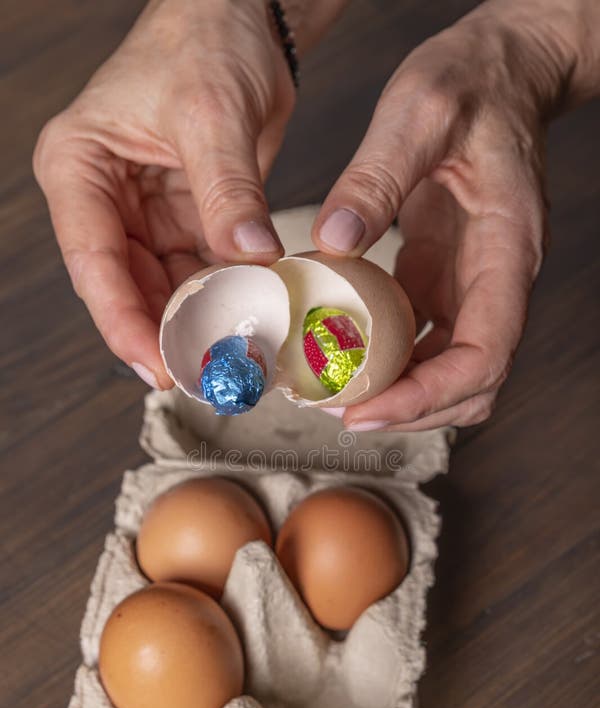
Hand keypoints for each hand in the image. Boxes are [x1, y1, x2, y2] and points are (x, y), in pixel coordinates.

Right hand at [33, 0, 299, 388]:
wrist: (244, 20)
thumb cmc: (205, 40)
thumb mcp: (211, 113)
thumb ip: (226, 190)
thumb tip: (249, 259)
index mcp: (80, 168)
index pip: (93, 261)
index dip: (123, 321)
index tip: (156, 367)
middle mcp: (105, 198)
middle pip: (127, 287)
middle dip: (165, 334)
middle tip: (204, 376)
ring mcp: (145, 215)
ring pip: (166, 289)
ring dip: (199, 324)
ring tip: (232, 359)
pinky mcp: (186, 220)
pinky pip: (203, 273)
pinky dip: (226, 300)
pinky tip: (250, 324)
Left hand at [313, 0, 598, 430]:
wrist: (500, 74)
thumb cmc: (473, 85)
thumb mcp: (420, 110)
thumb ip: (377, 175)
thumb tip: (332, 242)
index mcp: (507, 250)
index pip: (486, 355)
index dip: (429, 397)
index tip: (366, 411)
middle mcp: (497, 282)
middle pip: (471, 385)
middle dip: (409, 410)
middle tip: (337, 411)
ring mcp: (471, 287)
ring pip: (449, 374)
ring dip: (398, 396)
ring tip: (331, 394)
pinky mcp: (443, 281)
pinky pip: (422, 344)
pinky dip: (386, 363)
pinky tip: (339, 354)